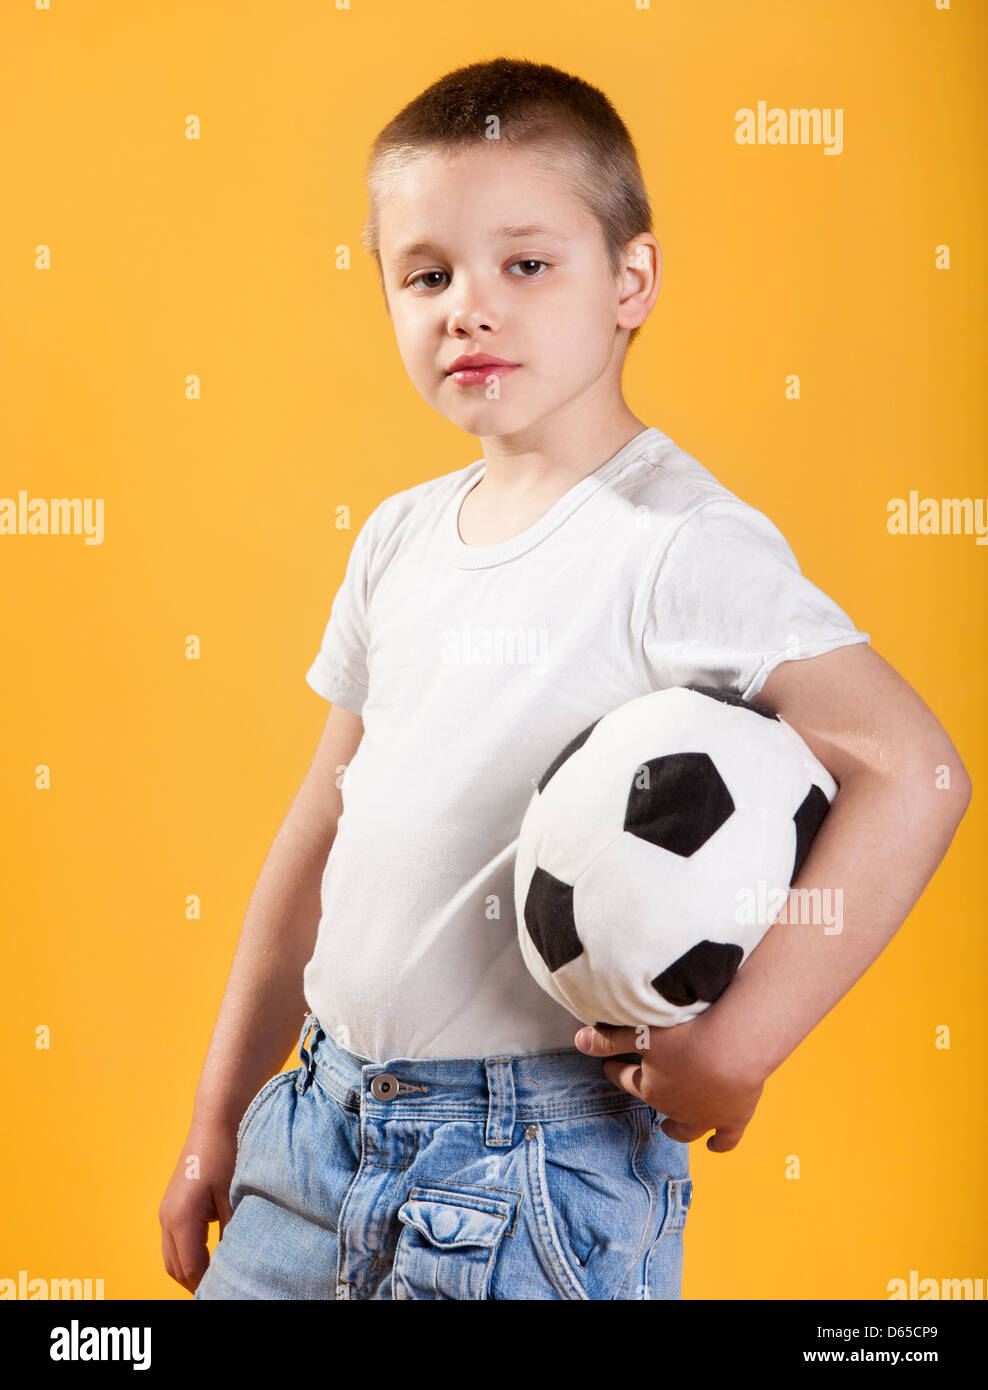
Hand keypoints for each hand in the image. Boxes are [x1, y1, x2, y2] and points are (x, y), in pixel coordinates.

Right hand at [158, 1121, 237, 1293]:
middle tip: (223, 1289)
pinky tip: (213, 1254)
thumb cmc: (227, 1152)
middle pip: (177, 1268)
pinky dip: (189, 1253)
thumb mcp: (235, 1194)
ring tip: (217, 1277)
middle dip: (196, 1282)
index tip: (228, 1291)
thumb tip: (237, 1261)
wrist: (217, 1118)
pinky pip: (175, 1240)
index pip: (191, 1268)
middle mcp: (167, 1217)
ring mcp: (167, 1210)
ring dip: (190, 1269)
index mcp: (181, 1219)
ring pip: (172, 1256)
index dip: (209, 1284)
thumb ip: (233, 1231)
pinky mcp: (174, 1203)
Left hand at [574, 1014, 764, 1152]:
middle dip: (645, 1099)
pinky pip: (726, 1139)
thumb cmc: (687, 1035)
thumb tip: (578, 1040)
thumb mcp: (642, 1031)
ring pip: (687, 1131)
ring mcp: (706, 1118)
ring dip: (676, 1130)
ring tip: (669, 1129)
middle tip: (642, 1092)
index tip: (610, 1066)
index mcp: (652, 1089)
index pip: (627, 1080)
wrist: (733, 1048)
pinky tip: (715, 1146)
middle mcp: (676, 1110)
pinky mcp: (734, 1118)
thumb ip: (610, 1038)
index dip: (617, 1071)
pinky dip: (720, 1144)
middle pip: (656, 1106)